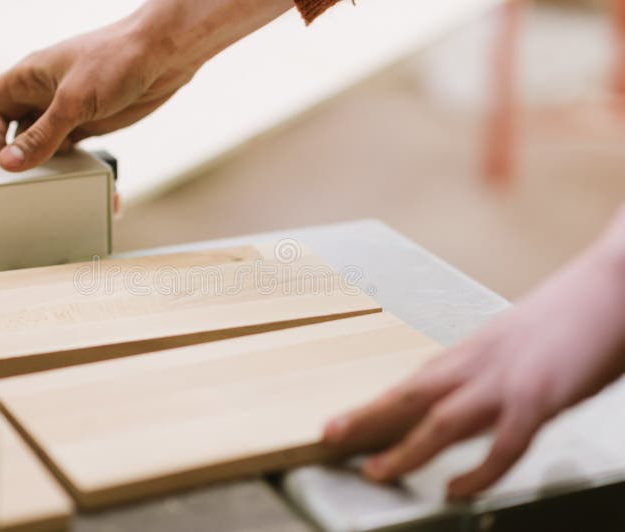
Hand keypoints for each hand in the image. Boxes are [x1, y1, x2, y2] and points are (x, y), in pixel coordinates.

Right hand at [0, 0, 291, 171]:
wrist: (162, 56)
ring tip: (37, 179)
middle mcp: (38, 95)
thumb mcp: (76, 101)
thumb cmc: (117, 60)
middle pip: (0, 130)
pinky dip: (60, 164)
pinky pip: (62, 149)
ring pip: (31, 143)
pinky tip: (67, 177)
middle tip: (9, 170)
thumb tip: (12, 163)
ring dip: (30, 161)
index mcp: (24, 78)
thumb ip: (43, 135)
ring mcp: (61, 110)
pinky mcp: (85, 123)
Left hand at [323, 209, 624, 499]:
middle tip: (327, 435)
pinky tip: (456, 490)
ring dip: (405, 449)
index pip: (411, 382)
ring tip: (375, 473)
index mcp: (471, 350)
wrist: (613, 285)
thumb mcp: (515, 342)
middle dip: (365, 417)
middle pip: (408, 393)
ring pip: (441, 420)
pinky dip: (478, 473)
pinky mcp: (541, 397)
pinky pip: (503, 445)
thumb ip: (488, 371)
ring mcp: (506, 380)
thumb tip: (467, 398)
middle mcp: (478, 363)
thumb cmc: (569, 316)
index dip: (374, 405)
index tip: (341, 421)